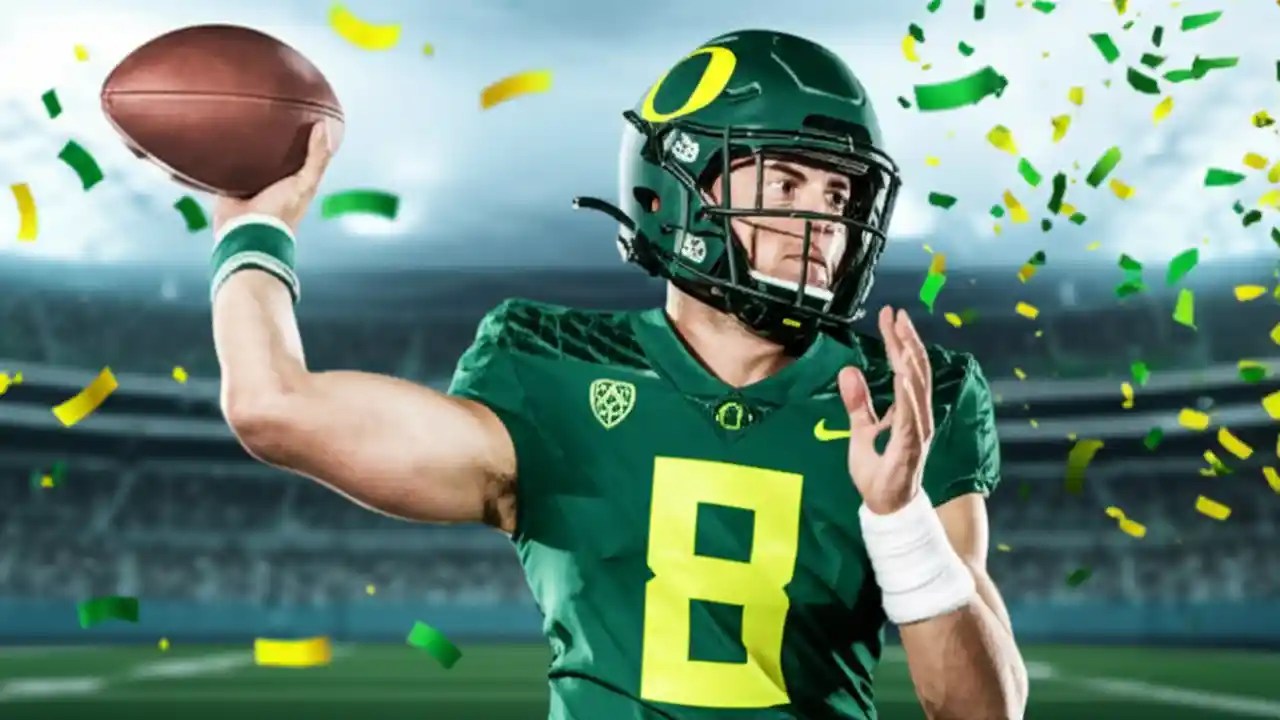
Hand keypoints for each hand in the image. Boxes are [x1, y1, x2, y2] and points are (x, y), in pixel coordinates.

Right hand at [212, 119, 338, 234]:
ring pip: (246, 156)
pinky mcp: (227, 183)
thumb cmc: (281, 211)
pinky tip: (215, 133)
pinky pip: (223, 164)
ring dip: (243, 142)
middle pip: (271, 151)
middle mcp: (271, 179)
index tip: (300, 111)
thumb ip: (317, 158)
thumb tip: (322, 125)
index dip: (301, 134)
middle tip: (264, 105)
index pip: (299, 152)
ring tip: (239, 113)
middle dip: (268, 134)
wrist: (246, 232)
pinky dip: (220, 153)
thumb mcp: (306, 183)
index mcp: (293, 180)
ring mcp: (248, 181)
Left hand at [838, 305, 934, 515]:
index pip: (904, 367)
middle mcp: (917, 416)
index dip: (898, 341)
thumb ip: (857, 403)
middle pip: (915, 371)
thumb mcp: (860, 432)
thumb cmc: (878, 472)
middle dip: (906, 341)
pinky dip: (909, 396)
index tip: (890, 315)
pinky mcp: (910, 446)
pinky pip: (911, 417)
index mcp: (907, 410)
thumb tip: (849, 370)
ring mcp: (916, 430)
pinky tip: (904, 377)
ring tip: (903, 335)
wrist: (886, 507)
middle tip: (897, 314)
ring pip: (918, 389)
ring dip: (910, 361)